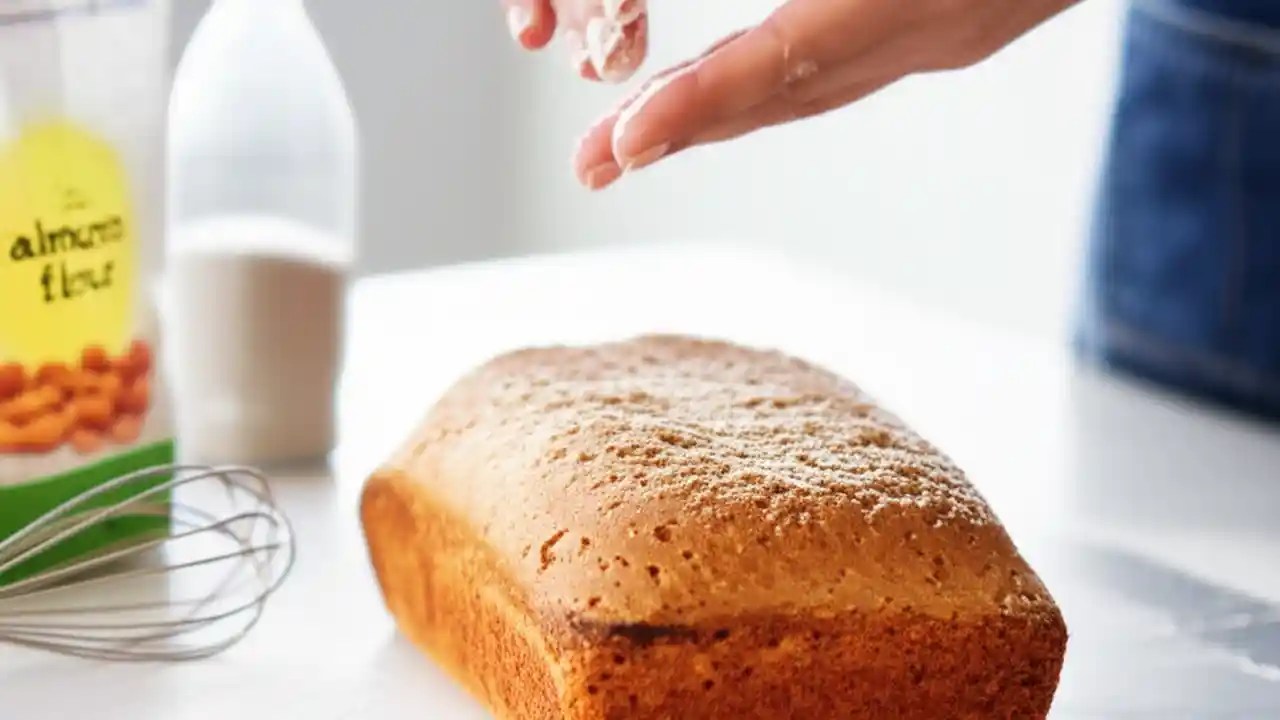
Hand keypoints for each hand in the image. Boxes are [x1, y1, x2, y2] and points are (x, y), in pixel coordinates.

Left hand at [505, 0, 1079, 189]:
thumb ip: (820, 8)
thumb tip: (768, 41)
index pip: (791, 56)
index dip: (702, 101)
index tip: (626, 140)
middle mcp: (933, 28)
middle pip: (785, 94)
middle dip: (683, 130)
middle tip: (590, 165)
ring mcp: (947, 35)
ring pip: (808, 91)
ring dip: (714, 119)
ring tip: (627, 141)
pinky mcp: (952, 29)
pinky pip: (840, 73)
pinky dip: (768, 91)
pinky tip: (722, 96)